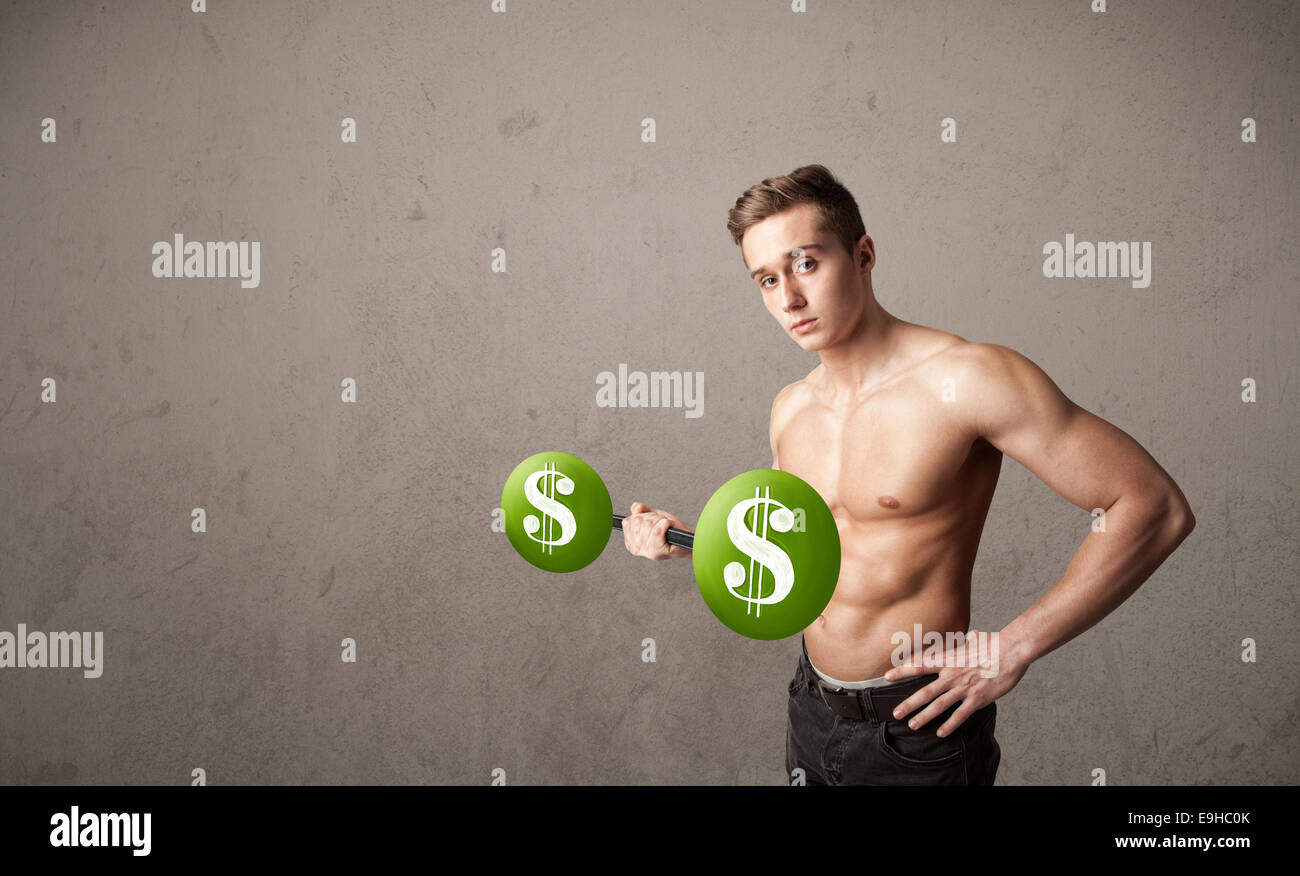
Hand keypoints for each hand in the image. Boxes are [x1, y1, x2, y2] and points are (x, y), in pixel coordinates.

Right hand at [622, 501, 691, 560]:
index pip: (628, 521)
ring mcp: (646, 551)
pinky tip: (668, 528)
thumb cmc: (670, 529)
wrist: (686, 539)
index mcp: (631, 542)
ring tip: (665, 527)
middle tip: (660, 524)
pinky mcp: (657, 551)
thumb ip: (642, 511)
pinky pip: (657, 530)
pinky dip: (665, 524)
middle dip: (651, 518)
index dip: (641, 516)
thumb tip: (636, 508)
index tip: (650, 521)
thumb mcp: (654, 516)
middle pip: (637, 522)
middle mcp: (637, 549)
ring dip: (659, 521)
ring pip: (648, 525)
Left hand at [881, 628, 1027, 736]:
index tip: (887, 676)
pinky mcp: (977, 699)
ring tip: (912, 725)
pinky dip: (949, 725)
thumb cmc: (995, 644)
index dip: (902, 671)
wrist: (1011, 652)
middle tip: (895, 713)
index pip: (920, 665)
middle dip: (908, 704)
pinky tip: (940, 733)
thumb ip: (969, 641)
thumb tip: (973, 635)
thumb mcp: (977, 639)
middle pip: (925, 692)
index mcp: (949, 659)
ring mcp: (964, 688)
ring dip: (924, 717)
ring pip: (939, 706)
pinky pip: (960, 715)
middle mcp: (952, 675)